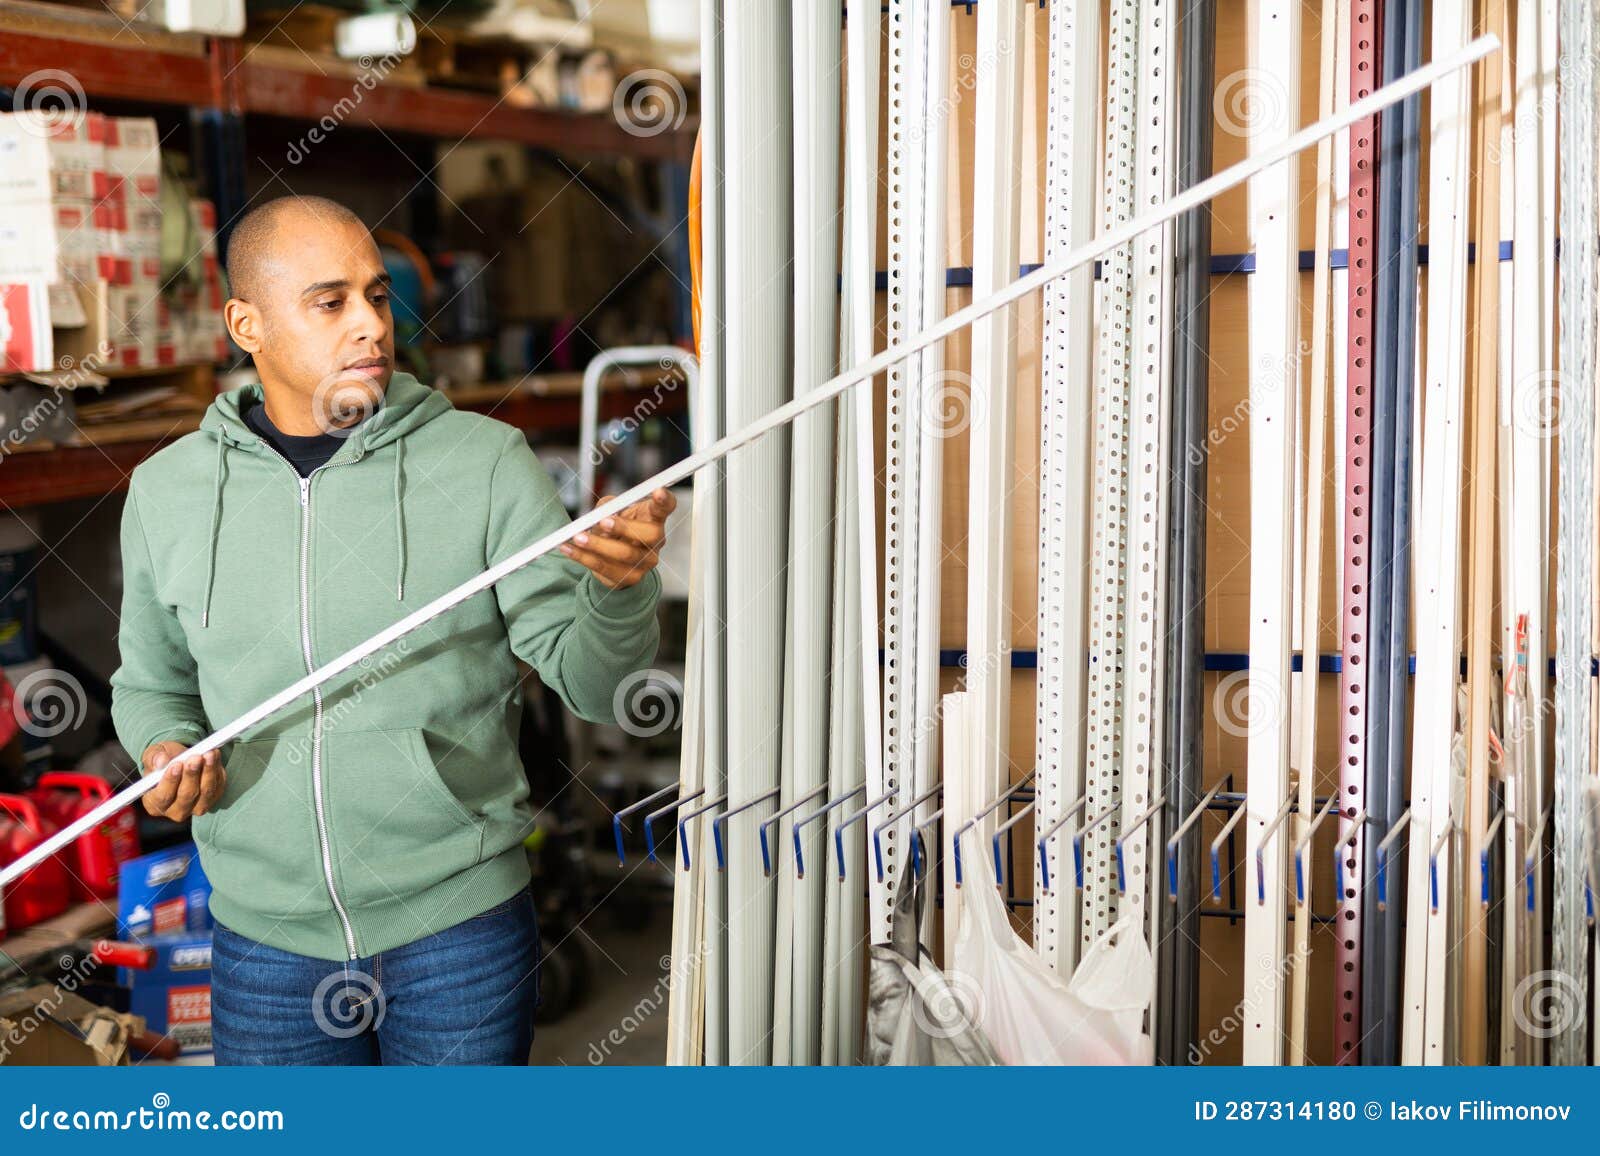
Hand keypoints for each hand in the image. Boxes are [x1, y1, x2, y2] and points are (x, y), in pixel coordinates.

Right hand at [140, 742, 226, 820]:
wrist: (180, 762)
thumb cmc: (162, 762)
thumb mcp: (153, 756)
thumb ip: (153, 758)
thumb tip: (161, 761)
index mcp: (154, 803)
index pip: (163, 796)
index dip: (170, 781)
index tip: (176, 765)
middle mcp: (175, 810)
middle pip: (186, 796)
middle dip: (192, 774)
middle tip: (196, 758)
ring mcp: (196, 807)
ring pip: (206, 793)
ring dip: (208, 772)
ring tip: (209, 754)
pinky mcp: (213, 799)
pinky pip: (218, 787)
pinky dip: (217, 770)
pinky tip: (215, 756)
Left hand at [559, 488, 675, 589]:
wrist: (613, 562)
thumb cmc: (614, 529)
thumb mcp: (612, 511)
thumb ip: (608, 506)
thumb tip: (601, 514)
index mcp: (654, 518)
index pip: (666, 508)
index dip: (664, 500)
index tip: (657, 491)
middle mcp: (655, 541)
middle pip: (650, 534)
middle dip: (625, 527)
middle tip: (603, 521)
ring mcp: (645, 562)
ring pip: (625, 553)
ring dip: (598, 544)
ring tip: (578, 537)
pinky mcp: (630, 578)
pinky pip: (605, 568)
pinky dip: (583, 557)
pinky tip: (568, 549)